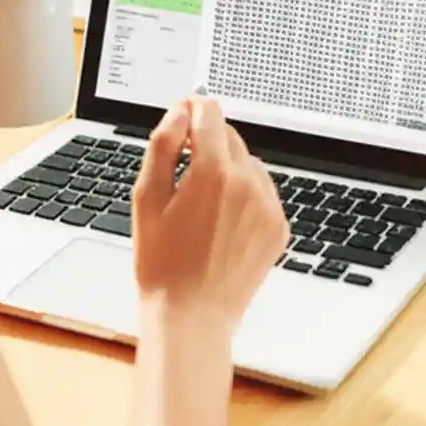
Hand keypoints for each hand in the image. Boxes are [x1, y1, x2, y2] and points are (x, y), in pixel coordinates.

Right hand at [132, 97, 288, 333]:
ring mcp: (269, 207)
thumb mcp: (147, 198)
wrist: (191, 316)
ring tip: (200, 205)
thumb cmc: (162, 264)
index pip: (209, 114)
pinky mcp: (279, 227)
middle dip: (206, 143)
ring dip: (227, 169)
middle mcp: (248, 184)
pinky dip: (245, 196)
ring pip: (249, 164)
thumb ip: (162, 145)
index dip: (191, 109)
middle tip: (181, 171)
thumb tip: (179, 114)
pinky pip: (263, 193)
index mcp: (213, 173)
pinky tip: (220, 222)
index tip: (182, 115)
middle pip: (230, 137)